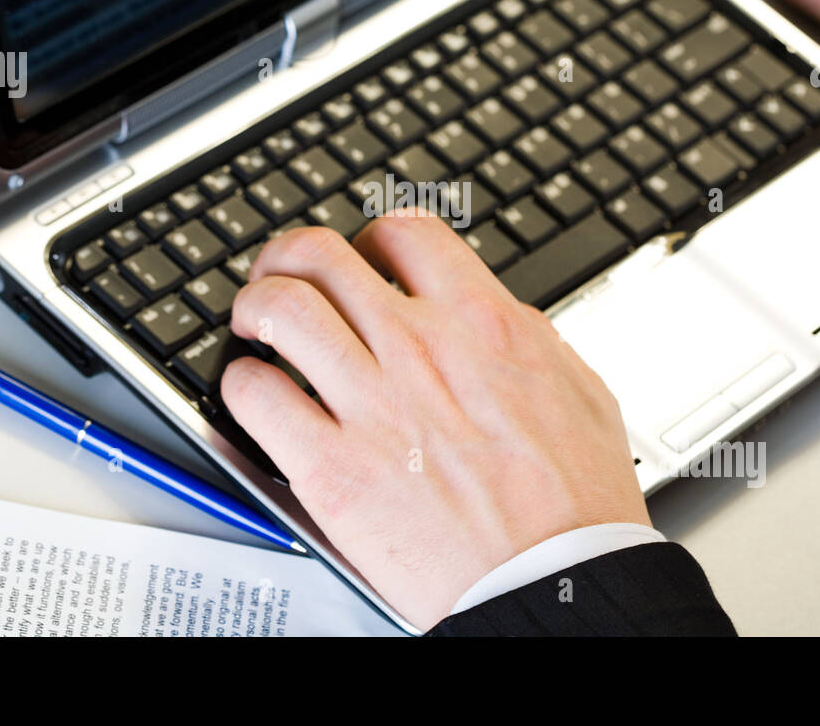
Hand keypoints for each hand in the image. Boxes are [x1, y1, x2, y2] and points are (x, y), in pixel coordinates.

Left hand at [220, 214, 649, 630]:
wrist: (558, 585)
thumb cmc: (578, 504)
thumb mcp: (579, 391)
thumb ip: (527, 341)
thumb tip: (496, 316)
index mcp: (484, 324)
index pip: (405, 234)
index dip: (370, 239)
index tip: (362, 261)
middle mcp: (420, 350)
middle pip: (322, 256)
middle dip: (289, 259)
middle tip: (283, 280)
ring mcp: (373, 405)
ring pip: (279, 308)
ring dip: (254, 307)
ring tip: (252, 328)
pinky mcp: (332, 469)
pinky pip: (255, 395)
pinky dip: (240, 385)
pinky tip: (254, 397)